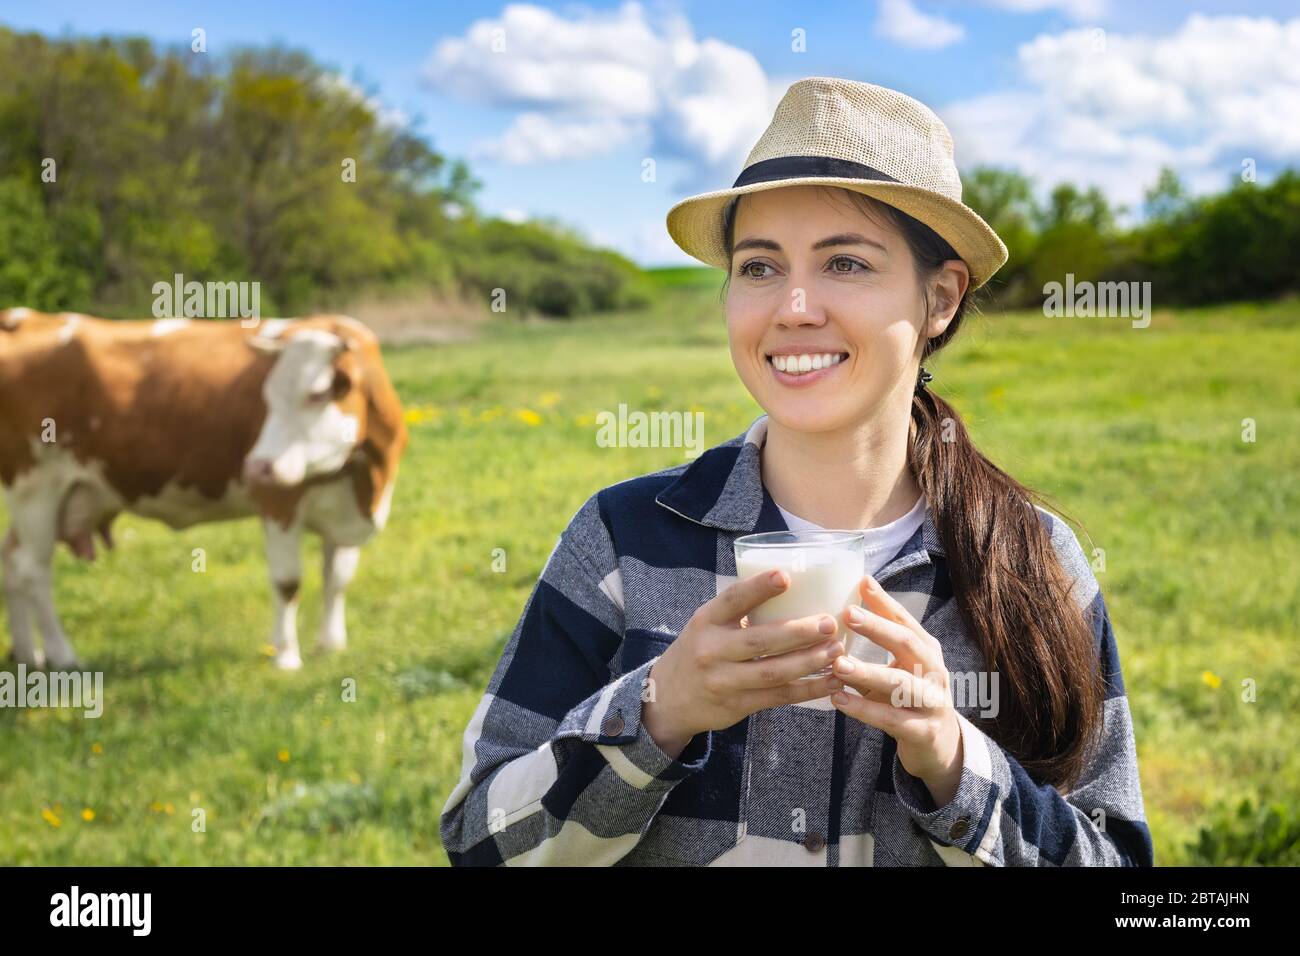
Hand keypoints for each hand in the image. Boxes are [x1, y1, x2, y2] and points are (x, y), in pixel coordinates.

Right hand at [644, 569, 846, 749]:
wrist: (667, 699)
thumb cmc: (698, 651)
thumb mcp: (706, 625)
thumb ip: (737, 612)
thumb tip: (793, 588)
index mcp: (706, 621)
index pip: (732, 600)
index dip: (758, 588)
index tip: (785, 576)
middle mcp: (712, 650)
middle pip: (760, 640)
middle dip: (799, 632)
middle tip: (829, 623)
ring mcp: (724, 681)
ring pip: (773, 672)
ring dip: (809, 662)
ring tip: (836, 650)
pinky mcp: (737, 705)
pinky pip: (778, 697)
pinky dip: (808, 689)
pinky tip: (830, 680)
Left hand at [829, 573, 962, 808]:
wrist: (939, 746)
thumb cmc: (909, 698)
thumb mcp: (897, 668)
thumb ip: (873, 646)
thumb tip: (836, 615)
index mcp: (928, 651)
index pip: (906, 621)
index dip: (885, 602)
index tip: (862, 583)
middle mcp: (935, 672)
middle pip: (908, 644)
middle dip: (877, 628)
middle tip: (847, 614)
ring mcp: (932, 703)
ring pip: (900, 685)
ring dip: (868, 673)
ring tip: (838, 664)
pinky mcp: (922, 731)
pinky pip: (891, 719)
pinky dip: (864, 709)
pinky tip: (838, 699)